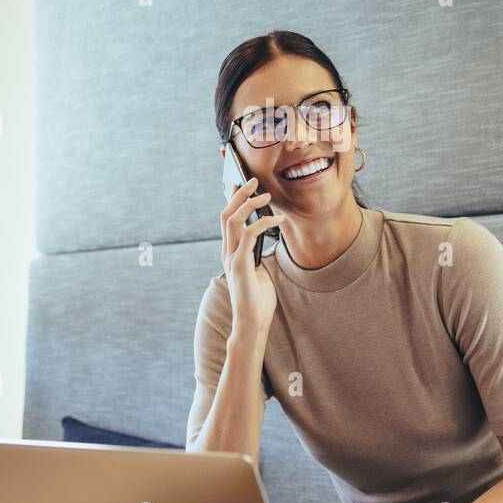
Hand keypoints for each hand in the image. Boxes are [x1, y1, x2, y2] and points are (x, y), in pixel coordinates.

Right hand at [221, 176, 281, 333]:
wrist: (251, 322)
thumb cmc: (257, 299)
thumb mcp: (257, 270)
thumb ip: (255, 254)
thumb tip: (264, 236)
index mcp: (230, 253)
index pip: (226, 220)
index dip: (232, 200)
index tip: (240, 184)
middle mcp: (227, 253)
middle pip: (226, 215)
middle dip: (239, 195)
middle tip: (253, 180)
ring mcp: (232, 259)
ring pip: (233, 221)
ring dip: (250, 204)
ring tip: (266, 196)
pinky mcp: (240, 266)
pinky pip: (248, 235)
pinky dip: (263, 223)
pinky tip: (276, 220)